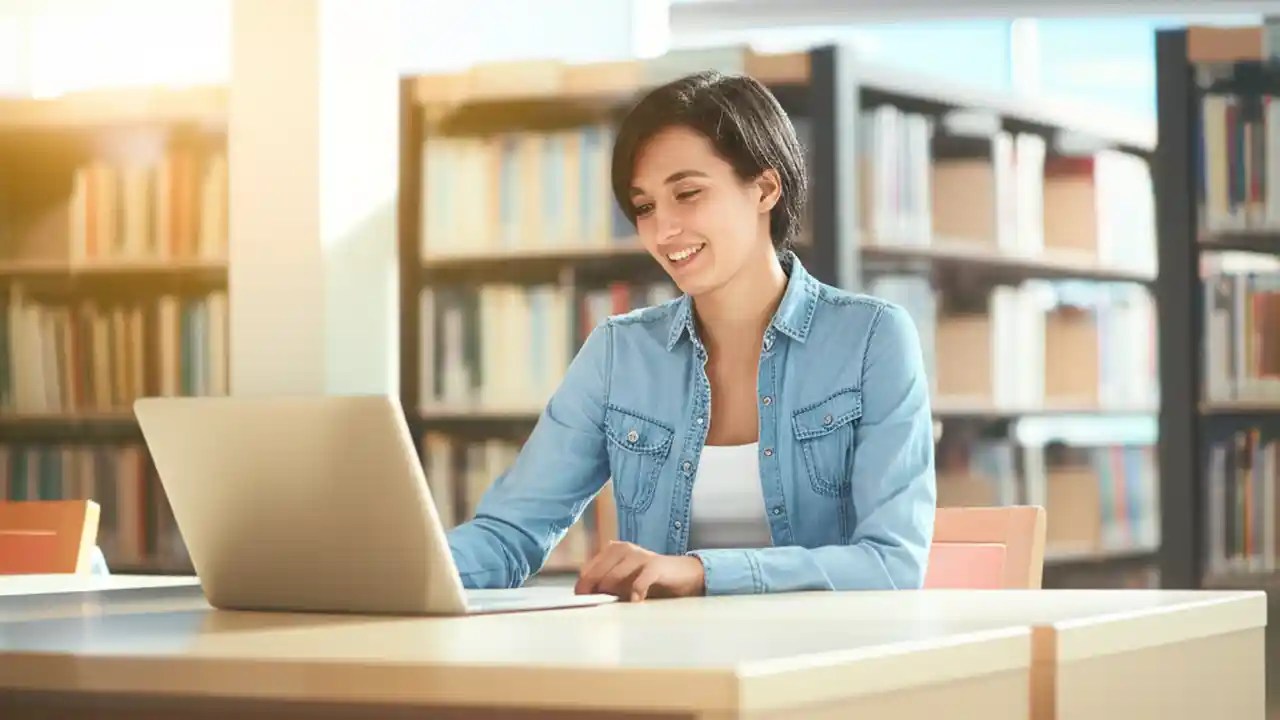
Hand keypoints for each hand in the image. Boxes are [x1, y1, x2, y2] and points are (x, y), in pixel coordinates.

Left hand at [574, 541, 704, 601]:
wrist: (683, 575)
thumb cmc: (649, 580)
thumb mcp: (625, 583)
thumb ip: (607, 587)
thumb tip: (586, 598)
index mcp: (613, 551)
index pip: (589, 568)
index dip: (583, 585)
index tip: (579, 599)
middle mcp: (624, 549)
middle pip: (598, 571)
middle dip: (592, 589)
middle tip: (590, 604)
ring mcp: (639, 556)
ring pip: (615, 574)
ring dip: (611, 591)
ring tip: (611, 604)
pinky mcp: (655, 565)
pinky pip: (640, 579)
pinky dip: (635, 591)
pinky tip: (635, 601)